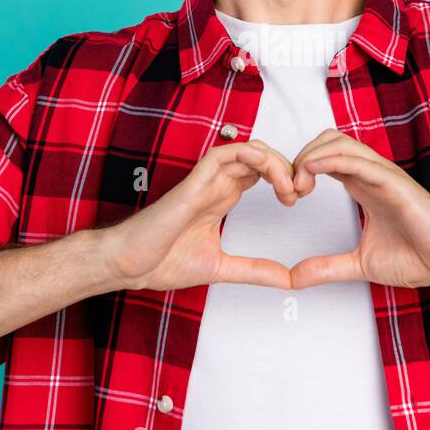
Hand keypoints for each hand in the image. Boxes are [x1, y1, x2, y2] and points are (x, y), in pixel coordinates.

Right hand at [104, 139, 302, 290]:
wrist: (128, 264)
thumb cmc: (162, 261)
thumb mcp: (222, 268)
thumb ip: (254, 271)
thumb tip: (287, 280)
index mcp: (223, 197)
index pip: (262, 172)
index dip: (286, 178)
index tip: (299, 200)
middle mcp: (217, 184)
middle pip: (262, 156)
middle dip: (288, 168)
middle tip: (301, 193)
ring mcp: (206, 180)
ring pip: (249, 150)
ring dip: (276, 162)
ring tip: (289, 188)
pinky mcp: (194, 182)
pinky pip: (225, 153)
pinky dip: (251, 154)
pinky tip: (267, 171)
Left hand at [287, 130, 429, 289]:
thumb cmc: (420, 257)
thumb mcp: (360, 265)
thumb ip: (327, 268)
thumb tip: (293, 277)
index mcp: (364, 186)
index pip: (325, 157)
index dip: (300, 168)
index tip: (289, 196)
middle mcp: (373, 175)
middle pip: (329, 140)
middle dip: (301, 157)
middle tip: (290, 189)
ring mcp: (385, 176)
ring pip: (341, 143)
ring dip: (312, 156)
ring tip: (298, 184)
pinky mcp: (396, 184)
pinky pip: (361, 162)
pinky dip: (332, 160)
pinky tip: (313, 169)